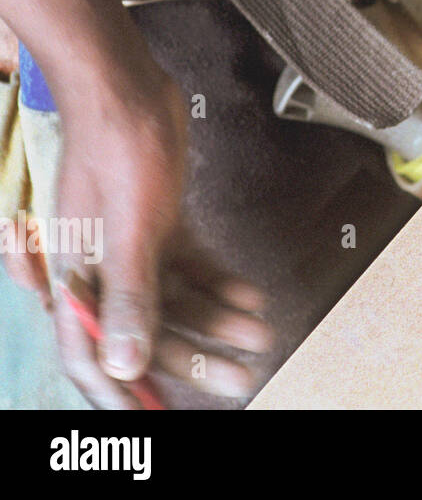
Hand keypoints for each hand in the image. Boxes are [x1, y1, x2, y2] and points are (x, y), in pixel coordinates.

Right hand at [13, 62, 271, 405]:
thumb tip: (123, 363)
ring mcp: (129, 248)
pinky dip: (221, 283)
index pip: (91, 358)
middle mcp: (98, 270)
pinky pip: (191, 268)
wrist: (130, 87)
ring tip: (259, 332)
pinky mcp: (157, 226)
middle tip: (240, 378)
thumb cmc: (119, 148)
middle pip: (147, 333)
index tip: (159, 421)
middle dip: (194, 358)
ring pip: (176, 301)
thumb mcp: (129, 231)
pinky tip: (251, 294)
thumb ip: (127, 298)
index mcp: (74, 280)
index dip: (124, 395)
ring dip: (218, 319)